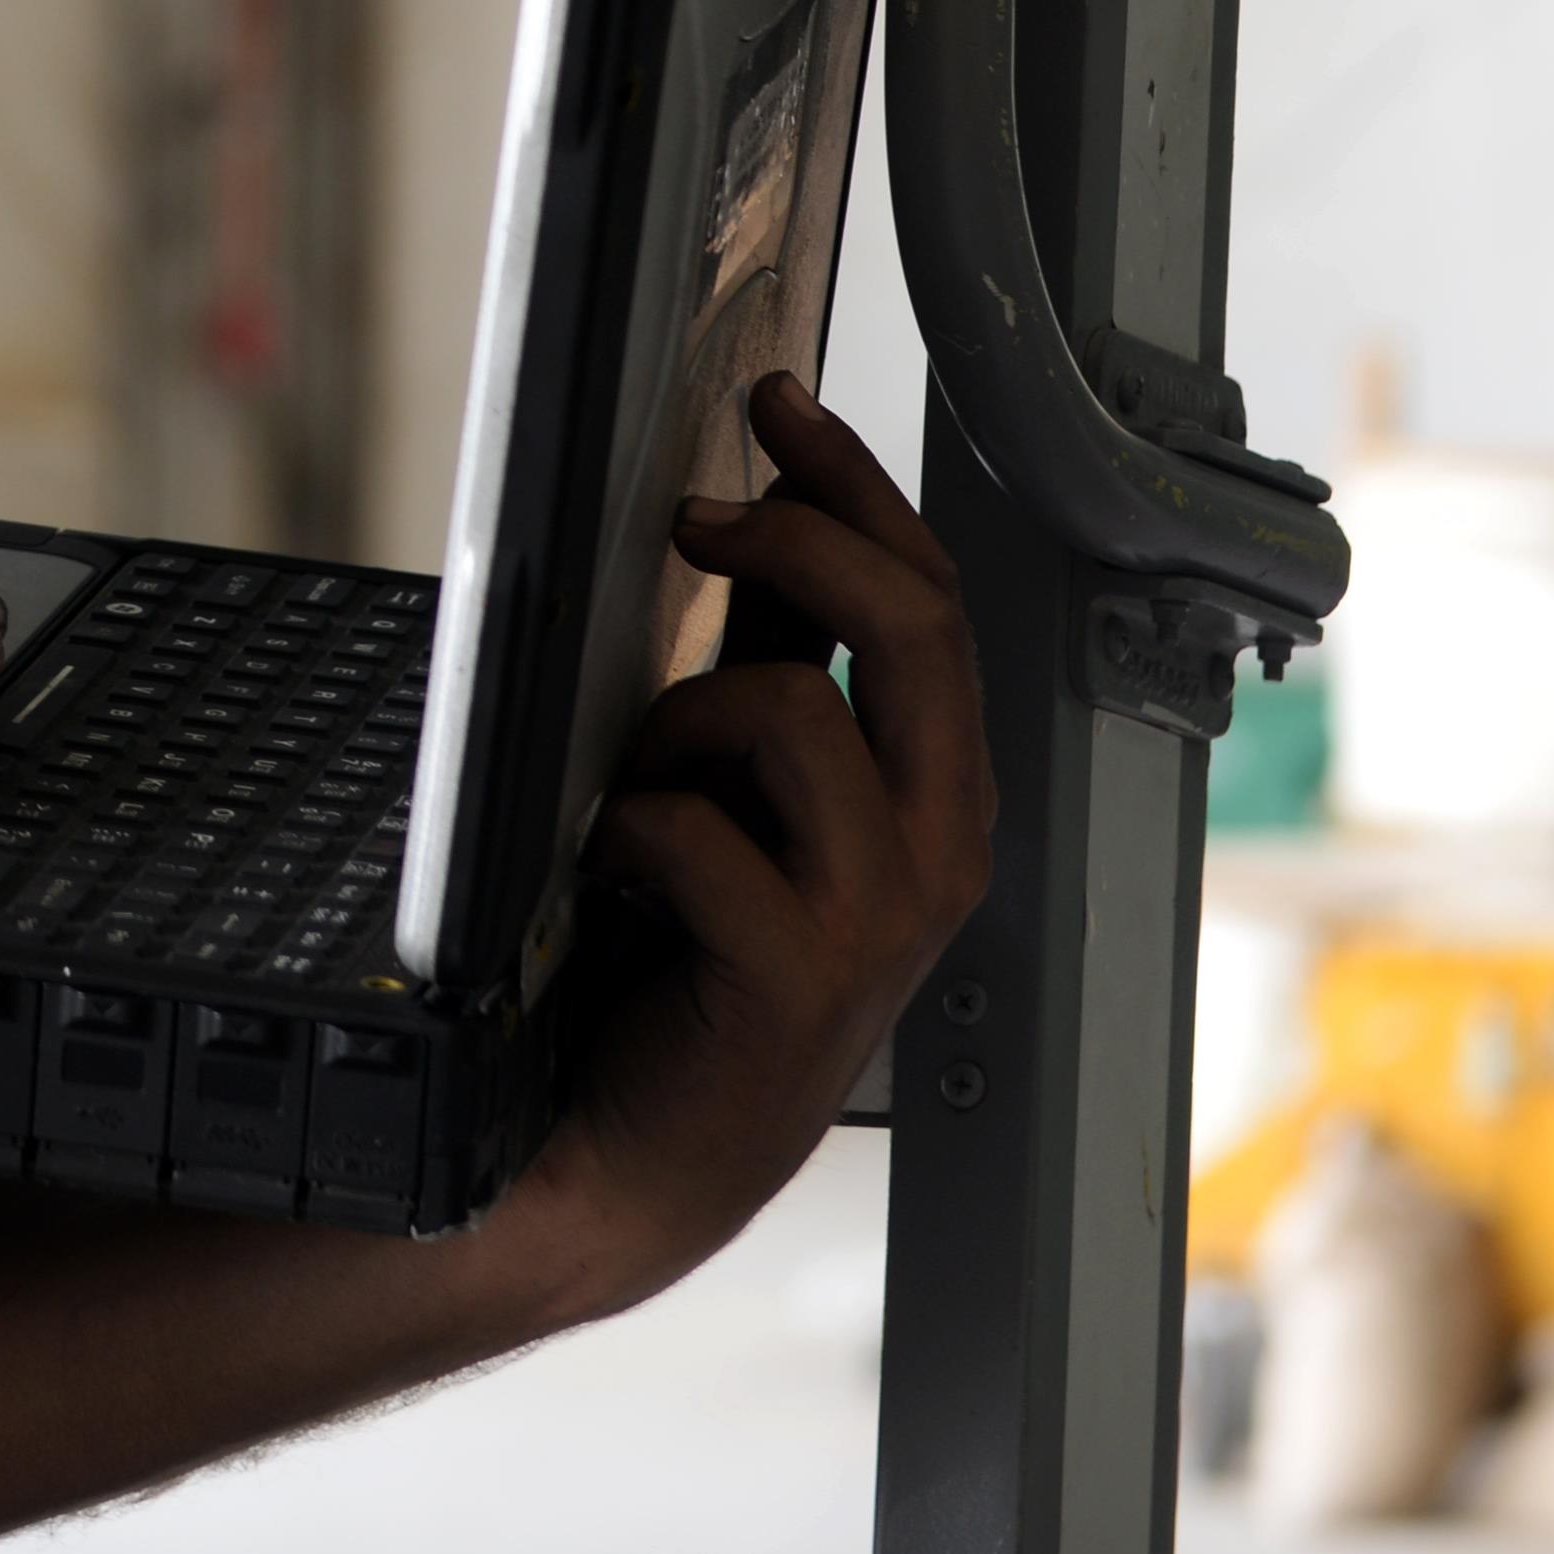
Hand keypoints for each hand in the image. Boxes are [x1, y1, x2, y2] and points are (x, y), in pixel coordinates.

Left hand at [494, 373, 993, 1316]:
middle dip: (797, 534)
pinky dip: (629, 833)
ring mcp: (882, 913)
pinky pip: (695, 826)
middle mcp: (940, 844)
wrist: (631, 1149)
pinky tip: (613, 882)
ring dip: (678, 724)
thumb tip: (748, 518)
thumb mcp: (745, 786)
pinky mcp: (802, 973)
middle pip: (911, 621)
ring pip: (789, 712)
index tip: (780, 405)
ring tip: (638, 797)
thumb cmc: (686, 960)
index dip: (856, 485)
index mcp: (937, 788)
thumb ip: (772, 670)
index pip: (933, 596)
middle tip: (697, 514)